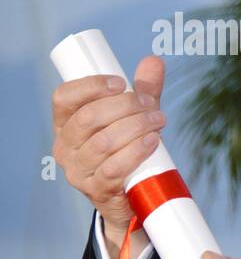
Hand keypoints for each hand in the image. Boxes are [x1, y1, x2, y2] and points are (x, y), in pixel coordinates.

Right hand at [51, 54, 166, 257]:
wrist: (130, 197)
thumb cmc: (127, 149)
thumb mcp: (133, 117)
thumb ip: (142, 90)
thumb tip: (154, 60)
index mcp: (66, 124)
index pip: (63, 98)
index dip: (90, 86)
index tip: (121, 82)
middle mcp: (65, 146)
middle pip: (88, 118)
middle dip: (125, 106)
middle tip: (152, 105)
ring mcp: (78, 170)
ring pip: (103, 143)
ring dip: (135, 127)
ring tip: (158, 121)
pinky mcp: (96, 190)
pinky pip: (113, 169)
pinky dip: (135, 152)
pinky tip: (152, 141)